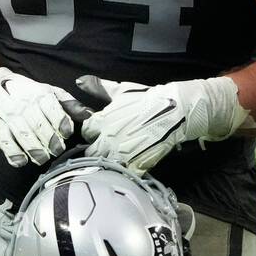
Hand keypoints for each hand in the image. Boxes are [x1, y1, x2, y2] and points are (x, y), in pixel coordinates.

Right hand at [0, 62, 90, 167]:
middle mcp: (24, 104)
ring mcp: (9, 116)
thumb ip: (68, 104)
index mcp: (40, 94)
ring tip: (43, 158)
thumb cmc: (29, 92)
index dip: (62, 124)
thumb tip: (88, 114)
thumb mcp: (50, 91)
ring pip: (23, 135)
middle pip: (39, 126)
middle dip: (51, 141)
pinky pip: (5, 141)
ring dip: (35, 150)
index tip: (66, 134)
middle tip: (58, 150)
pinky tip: (21, 161)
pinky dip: (13, 153)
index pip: (53, 110)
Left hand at [76, 75, 249, 171]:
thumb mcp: (122, 91)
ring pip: (103, 166)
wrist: (175, 112)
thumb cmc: (147, 99)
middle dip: (97, 150)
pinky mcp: (133, 166)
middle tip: (109, 148)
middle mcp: (106, 139)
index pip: (86, 132)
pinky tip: (127, 168)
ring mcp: (119, 155)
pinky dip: (122, 173)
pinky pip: (121, 174)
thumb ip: (99, 88)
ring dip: (107, 163)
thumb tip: (80, 81)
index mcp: (101, 121)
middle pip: (91, 152)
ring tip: (117, 159)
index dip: (94, 132)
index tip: (101, 132)